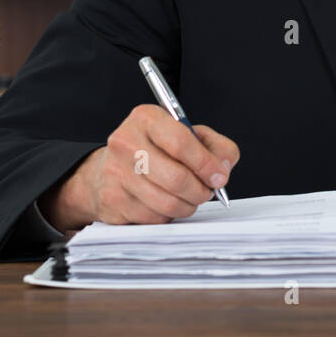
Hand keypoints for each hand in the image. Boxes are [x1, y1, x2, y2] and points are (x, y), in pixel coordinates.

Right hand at [40, 104, 238, 230]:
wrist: (112, 167)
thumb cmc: (157, 149)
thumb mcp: (190, 135)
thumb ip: (216, 147)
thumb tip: (223, 169)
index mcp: (146, 118)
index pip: (180, 142)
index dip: (206, 164)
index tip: (219, 177)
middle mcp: (126, 142)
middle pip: (175, 178)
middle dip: (200, 191)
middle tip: (207, 192)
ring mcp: (115, 172)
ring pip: (166, 202)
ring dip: (187, 205)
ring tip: (189, 198)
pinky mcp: (112, 199)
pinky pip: (152, 217)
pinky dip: (167, 215)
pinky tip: (166, 203)